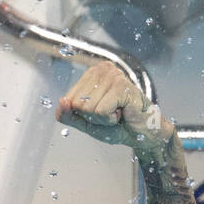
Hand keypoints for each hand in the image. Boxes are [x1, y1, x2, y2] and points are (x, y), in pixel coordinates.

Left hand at [57, 62, 172, 156]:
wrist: (142, 134)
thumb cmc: (116, 125)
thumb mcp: (85, 122)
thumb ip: (68, 115)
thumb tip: (61, 102)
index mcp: (91, 74)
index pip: (68, 100)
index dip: (82, 114)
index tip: (100, 112)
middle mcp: (101, 69)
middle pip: (76, 104)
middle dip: (92, 116)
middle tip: (110, 113)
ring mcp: (112, 75)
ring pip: (88, 108)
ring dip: (102, 118)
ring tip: (117, 112)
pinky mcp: (121, 86)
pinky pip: (100, 112)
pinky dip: (109, 119)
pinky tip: (122, 112)